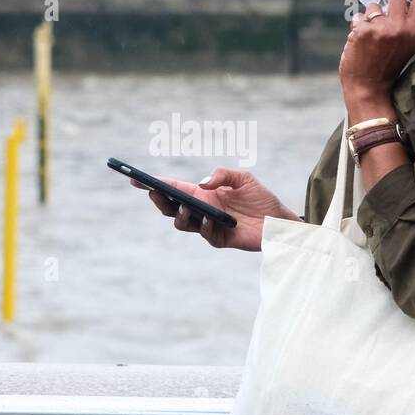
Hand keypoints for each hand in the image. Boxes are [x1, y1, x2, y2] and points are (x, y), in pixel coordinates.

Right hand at [131, 167, 299, 251]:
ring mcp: (208, 226)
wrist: (279, 220)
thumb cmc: (260, 198)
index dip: (153, 184)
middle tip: (154, 192)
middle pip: (171, 208)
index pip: (173, 189)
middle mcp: (201, 210)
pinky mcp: (221, 239)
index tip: (136, 179)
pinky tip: (209, 218)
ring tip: (186, 206)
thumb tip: (202, 183)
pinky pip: (206, 235)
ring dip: (181, 214)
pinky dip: (205, 226)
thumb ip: (222, 174)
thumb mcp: (243, 178)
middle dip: (159, 200)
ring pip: (183, 224)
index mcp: (202, 194)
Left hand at [339, 0, 414, 106]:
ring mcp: (379, 29)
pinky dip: (355, 28)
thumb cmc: (386, 69)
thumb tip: (392, 2)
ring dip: (367, 17)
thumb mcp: (404, 46)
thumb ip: (402, 25)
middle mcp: (399, 28)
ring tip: (367, 38)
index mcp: (413, 32)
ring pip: (372, 8)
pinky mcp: (361, 32)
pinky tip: (356, 43)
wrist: (369, 89)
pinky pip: (357, 19)